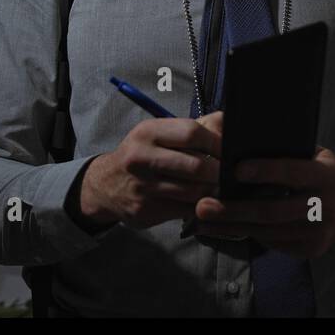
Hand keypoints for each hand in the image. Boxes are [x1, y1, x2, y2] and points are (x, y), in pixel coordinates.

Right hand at [79, 112, 222, 229]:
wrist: (105, 185)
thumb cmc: (144, 154)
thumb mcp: (161, 133)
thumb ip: (196, 126)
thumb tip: (229, 124)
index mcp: (148, 132)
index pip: (192, 132)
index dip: (217, 142)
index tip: (229, 150)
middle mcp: (141, 157)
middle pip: (196, 166)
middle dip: (219, 171)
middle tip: (229, 174)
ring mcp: (142, 187)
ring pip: (194, 192)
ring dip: (213, 191)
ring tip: (220, 187)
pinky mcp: (145, 210)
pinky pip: (186, 210)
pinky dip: (201, 207)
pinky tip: (205, 202)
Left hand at [192, 147, 334, 258]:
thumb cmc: (323, 174)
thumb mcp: (316, 156)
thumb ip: (289, 152)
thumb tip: (247, 141)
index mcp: (326, 176)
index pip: (293, 172)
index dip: (265, 171)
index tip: (235, 169)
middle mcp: (324, 206)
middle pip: (273, 211)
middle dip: (235, 209)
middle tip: (204, 205)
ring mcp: (318, 231)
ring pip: (269, 231)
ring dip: (233, 226)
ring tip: (205, 219)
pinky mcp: (310, 249)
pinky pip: (273, 242)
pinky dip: (247, 234)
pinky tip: (225, 228)